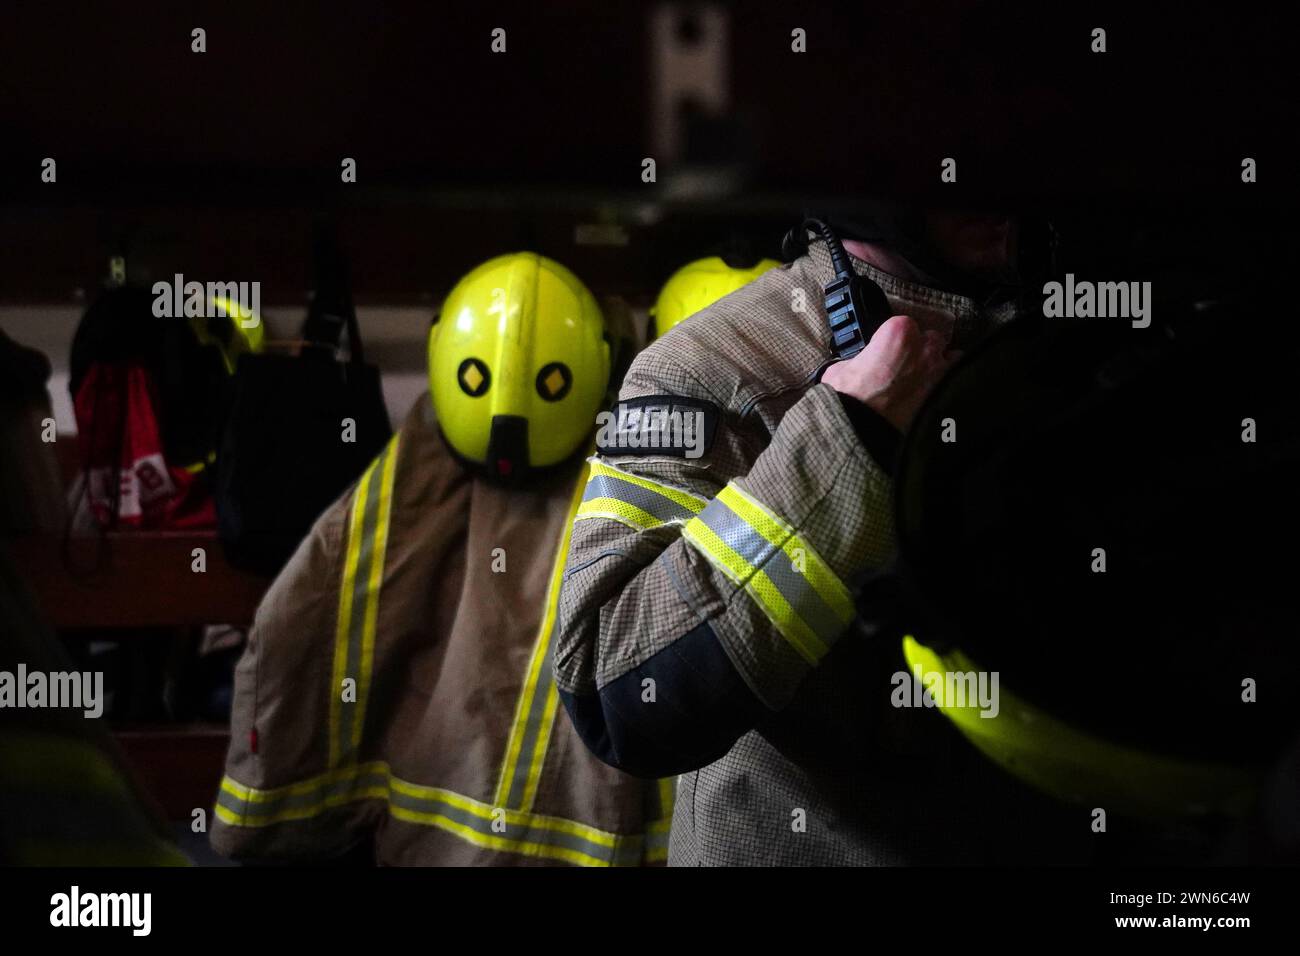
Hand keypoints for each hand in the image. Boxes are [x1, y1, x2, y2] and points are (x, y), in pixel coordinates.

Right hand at [820, 315, 957, 430]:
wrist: (861, 431)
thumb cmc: (850, 400)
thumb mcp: (840, 371)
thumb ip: (856, 361)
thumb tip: (854, 367)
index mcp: (898, 333)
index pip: (904, 325)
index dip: (895, 339)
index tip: (888, 351)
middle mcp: (925, 348)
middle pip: (933, 339)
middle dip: (922, 350)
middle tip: (907, 366)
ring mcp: (939, 372)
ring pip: (952, 358)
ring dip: (941, 365)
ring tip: (927, 379)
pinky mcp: (946, 396)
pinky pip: (955, 385)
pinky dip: (947, 388)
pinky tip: (932, 398)